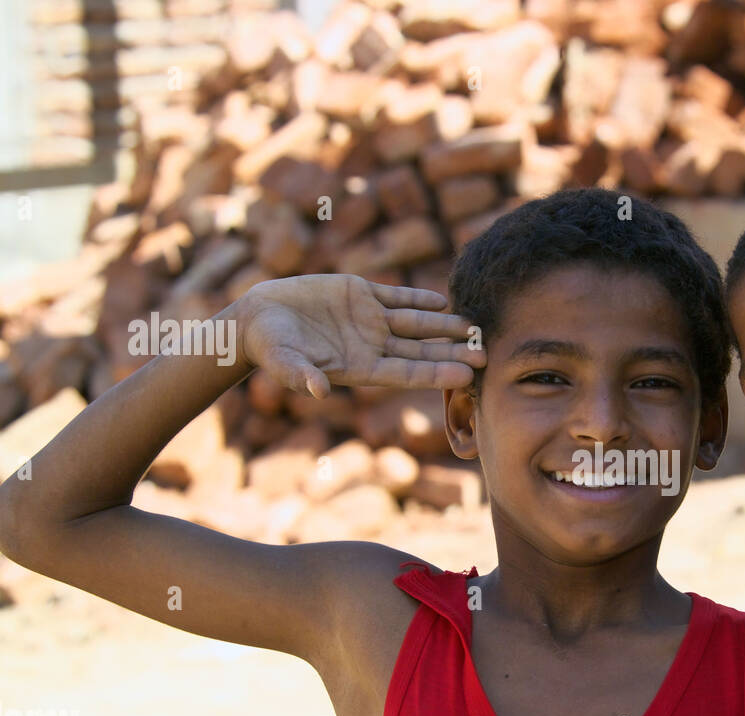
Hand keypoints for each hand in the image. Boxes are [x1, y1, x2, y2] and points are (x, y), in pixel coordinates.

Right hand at [236, 274, 482, 397]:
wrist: (258, 319)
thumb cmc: (271, 349)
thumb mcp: (285, 364)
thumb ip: (303, 376)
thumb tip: (319, 391)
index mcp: (361, 368)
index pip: (407, 373)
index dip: (436, 373)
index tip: (465, 374)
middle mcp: (372, 346)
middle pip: (421, 351)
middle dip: (452, 352)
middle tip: (486, 354)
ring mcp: (369, 320)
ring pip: (415, 323)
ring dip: (444, 324)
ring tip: (473, 326)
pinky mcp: (360, 294)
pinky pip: (396, 297)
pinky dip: (418, 297)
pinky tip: (442, 298)